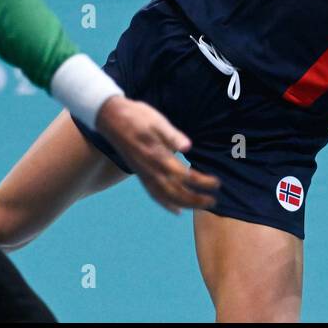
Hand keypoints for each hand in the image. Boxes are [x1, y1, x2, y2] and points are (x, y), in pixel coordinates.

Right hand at [95, 97, 218, 213]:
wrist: (110, 118)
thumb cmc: (136, 116)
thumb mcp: (156, 120)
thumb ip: (171, 136)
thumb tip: (187, 146)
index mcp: (157, 156)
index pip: (184, 175)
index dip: (202, 182)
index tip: (217, 183)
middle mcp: (150, 170)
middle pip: (176, 192)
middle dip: (196, 199)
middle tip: (214, 201)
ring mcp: (144, 174)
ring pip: (166, 197)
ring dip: (185, 204)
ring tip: (201, 207)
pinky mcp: (140, 174)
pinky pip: (154, 194)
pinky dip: (166, 204)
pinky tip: (177, 211)